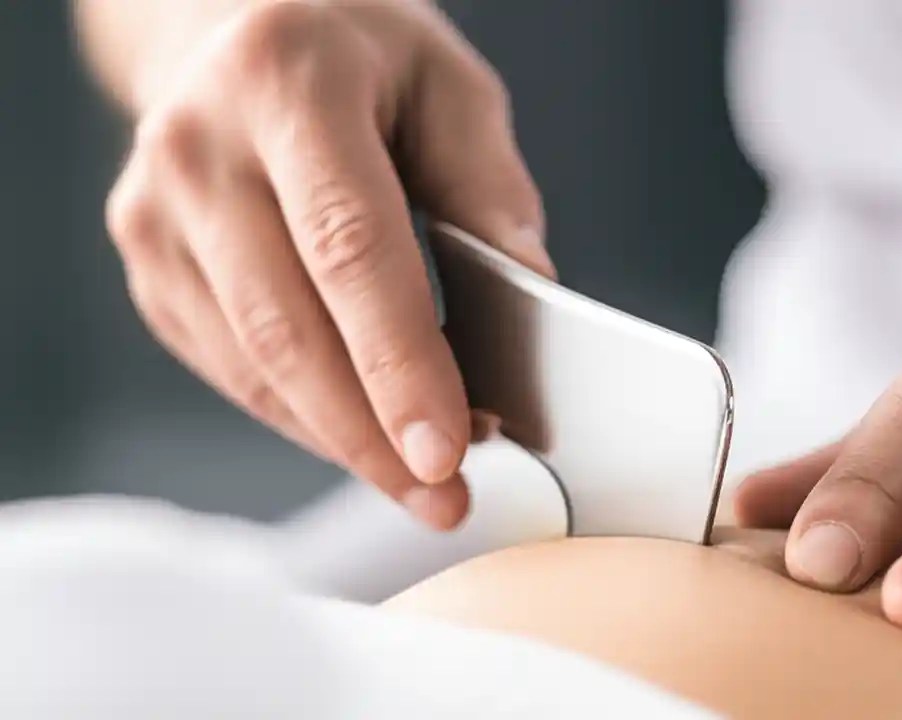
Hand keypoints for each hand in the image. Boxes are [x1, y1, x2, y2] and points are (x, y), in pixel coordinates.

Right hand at [104, 1, 550, 528]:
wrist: (239, 30)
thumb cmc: (359, 58)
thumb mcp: (450, 87)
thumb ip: (489, 190)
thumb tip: (528, 299)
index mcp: (285, 82)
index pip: (348, 248)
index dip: (398, 361)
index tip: (447, 447)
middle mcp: (199, 146)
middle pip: (289, 327)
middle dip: (373, 435)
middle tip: (445, 496)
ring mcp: (155, 209)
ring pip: (254, 365)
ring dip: (342, 440)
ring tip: (419, 479)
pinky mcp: (148, 262)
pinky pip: (231, 367)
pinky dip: (302, 415)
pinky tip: (359, 434)